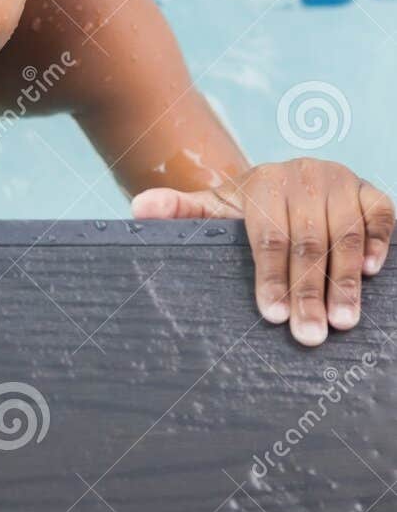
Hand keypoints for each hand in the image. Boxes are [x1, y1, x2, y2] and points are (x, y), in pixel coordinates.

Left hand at [131, 160, 393, 345]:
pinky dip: (378, 242)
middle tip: (309, 335)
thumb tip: (138, 209)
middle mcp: (304, 176)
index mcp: (264, 183)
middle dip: (308, 291)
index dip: (270, 276)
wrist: (284, 187)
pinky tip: (370, 274)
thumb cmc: (248, 211)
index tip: (271, 314)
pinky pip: (380, 215)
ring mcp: (340, 181)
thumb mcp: (212, 210)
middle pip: (308, 240)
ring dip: (344, 280)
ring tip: (343, 322)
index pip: (268, 234)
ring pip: (345, 232)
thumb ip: (178, 212)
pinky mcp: (369, 190)